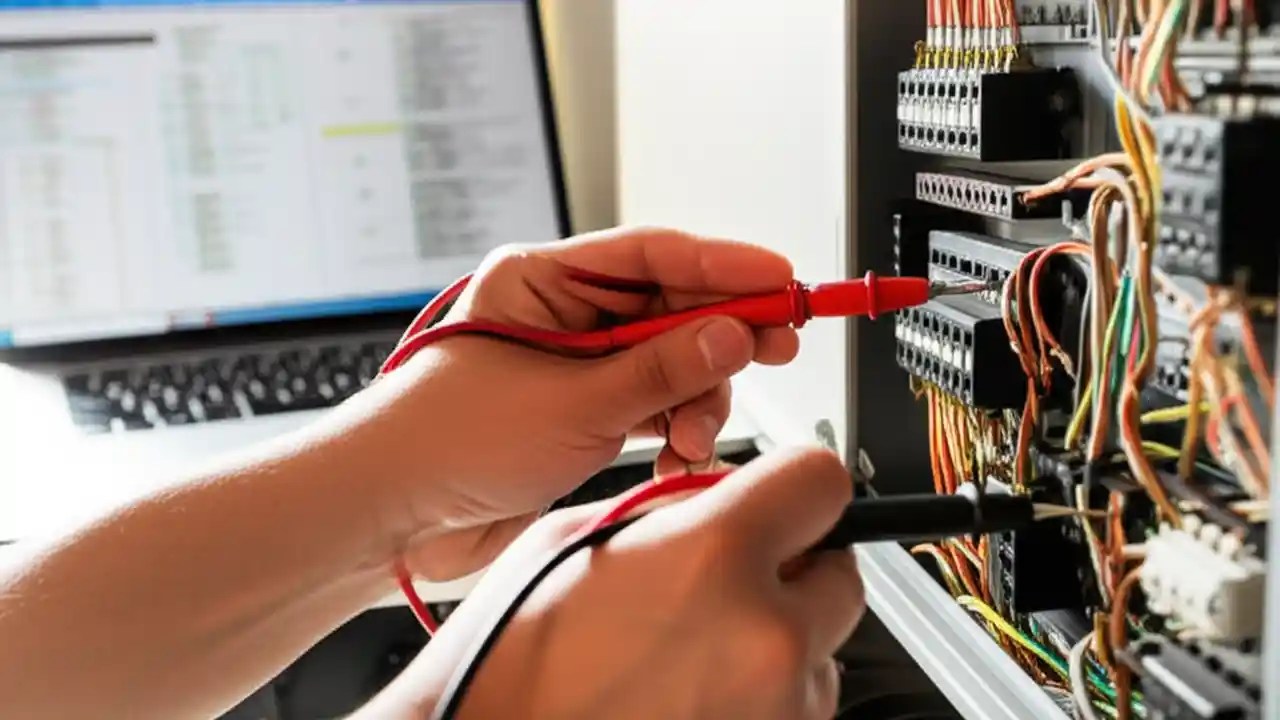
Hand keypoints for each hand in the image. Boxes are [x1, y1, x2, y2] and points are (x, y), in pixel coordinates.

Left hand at [332, 227, 799, 578]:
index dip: (724, 265)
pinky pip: (652, 407)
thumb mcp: (571, 401)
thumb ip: (662, 368)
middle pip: (670, 309)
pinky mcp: (582, 415)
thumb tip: (733, 334)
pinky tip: (676, 460)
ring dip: (696, 400)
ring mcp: (575, 367)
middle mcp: (563, 317)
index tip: (780, 280)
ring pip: (669, 364)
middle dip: (721, 337)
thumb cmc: (447, 441)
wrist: (394, 516)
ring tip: (694, 438)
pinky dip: (674, 431)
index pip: (653, 256)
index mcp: (543, 281)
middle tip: (778, 347)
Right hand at [357, 448, 865, 719]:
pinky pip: (798, 708)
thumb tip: (725, 499)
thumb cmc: (508, 659)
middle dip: (791, 570)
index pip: (822, 482)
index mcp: (714, 556)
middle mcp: (763, 635)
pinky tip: (690, 693)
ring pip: (820, 651)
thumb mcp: (579, 537)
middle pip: (839, 574)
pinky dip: (762, 697)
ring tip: (691, 654)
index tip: (785, 496)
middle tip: (726, 583)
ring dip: (776, 641)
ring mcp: (775, 709)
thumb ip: (673, 511)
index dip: (798, 486)